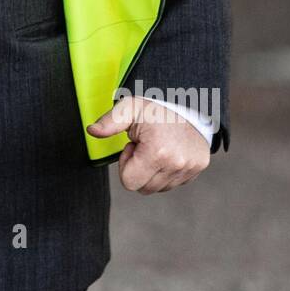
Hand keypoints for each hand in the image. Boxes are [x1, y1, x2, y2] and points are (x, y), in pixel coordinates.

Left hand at [86, 95, 210, 193]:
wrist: (189, 102)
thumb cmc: (156, 107)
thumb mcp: (129, 108)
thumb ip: (109, 122)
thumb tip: (91, 131)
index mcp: (157, 152)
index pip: (129, 182)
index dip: (126, 164)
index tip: (133, 146)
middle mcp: (176, 164)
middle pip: (143, 189)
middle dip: (139, 170)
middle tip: (144, 146)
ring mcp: (189, 168)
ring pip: (158, 188)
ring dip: (152, 172)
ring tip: (157, 147)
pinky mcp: (198, 169)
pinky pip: (174, 183)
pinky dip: (167, 171)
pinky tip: (169, 151)